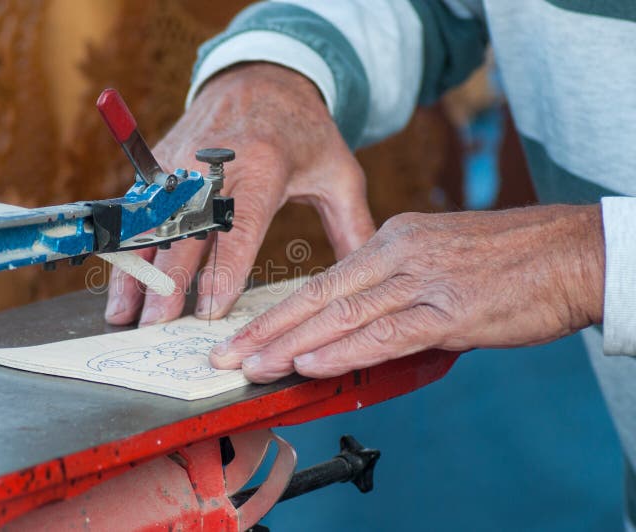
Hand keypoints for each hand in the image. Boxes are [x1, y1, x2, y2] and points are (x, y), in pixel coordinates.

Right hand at [105, 63, 374, 325]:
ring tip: (124, 314)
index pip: (239, 225)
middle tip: (158, 326)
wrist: (262, 76)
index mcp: (263, 165)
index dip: (223, 270)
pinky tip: (121, 283)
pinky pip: (136, 210)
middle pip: (185, 229)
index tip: (210, 310)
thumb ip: (352, 226)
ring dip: (135, 269)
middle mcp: (213, 162)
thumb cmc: (304, 131)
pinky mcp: (160, 161)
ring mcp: (180, 160)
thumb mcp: (339, 171)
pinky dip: (126, 247)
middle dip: (169, 281)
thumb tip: (363, 281)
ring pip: (149, 221)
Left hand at [210, 204, 604, 382]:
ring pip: (343, 315)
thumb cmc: (511, 261)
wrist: (574, 252)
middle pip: (318, 295)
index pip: (323, 280)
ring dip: (292, 345)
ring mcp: (423, 280)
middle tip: (227, 354)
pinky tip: (310, 363)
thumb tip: (365, 330)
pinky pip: (387, 333)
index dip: (280, 312)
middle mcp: (399, 253)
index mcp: (393, 238)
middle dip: (268, 329)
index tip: (247, 334)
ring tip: (254, 366)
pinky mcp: (451, 309)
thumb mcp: (441, 260)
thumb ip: (399, 290)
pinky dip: (344, 350)